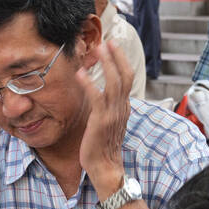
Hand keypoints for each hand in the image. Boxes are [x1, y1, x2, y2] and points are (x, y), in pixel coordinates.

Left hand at [74, 40, 132, 198]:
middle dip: (117, 57)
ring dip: (107, 64)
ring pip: (114, 83)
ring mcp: (112, 114)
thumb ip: (109, 107)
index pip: (127, 78)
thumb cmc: (104, 146)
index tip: (114, 47)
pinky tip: (81, 74)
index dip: (121, 61)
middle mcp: (121, 108)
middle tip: (109, 41)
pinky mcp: (101, 121)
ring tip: (99, 49)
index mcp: (124, 107)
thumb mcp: (110, 123)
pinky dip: (89, 84)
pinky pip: (96, 98)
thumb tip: (105, 95)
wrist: (105, 166)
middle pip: (124, 76)